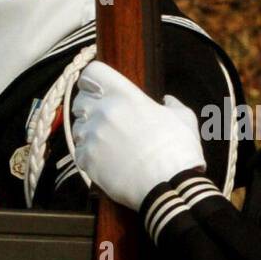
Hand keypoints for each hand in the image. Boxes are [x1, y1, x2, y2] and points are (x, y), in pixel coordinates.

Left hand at [71, 61, 204, 209]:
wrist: (168, 185)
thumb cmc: (178, 150)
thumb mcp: (183, 118)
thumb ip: (172, 105)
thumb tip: (167, 101)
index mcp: (125, 96)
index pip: (93, 73)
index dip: (93, 81)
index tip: (98, 89)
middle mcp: (103, 112)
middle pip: (80, 100)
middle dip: (89, 108)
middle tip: (103, 119)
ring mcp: (92, 136)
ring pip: (77, 127)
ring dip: (88, 132)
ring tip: (107, 143)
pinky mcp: (86, 159)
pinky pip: (78, 151)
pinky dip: (87, 154)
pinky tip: (104, 159)